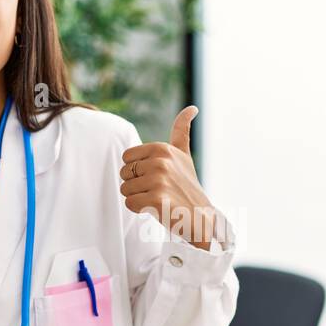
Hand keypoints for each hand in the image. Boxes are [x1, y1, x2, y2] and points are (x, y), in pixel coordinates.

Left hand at [118, 106, 219, 250]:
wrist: (201, 218)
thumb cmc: (187, 187)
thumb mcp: (184, 155)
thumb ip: (182, 131)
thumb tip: (192, 108)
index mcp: (162, 148)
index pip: (127, 158)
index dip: (137, 170)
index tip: (157, 176)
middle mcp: (161, 162)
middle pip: (124, 174)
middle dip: (137, 185)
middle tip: (159, 190)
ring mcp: (159, 181)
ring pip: (125, 189)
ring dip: (138, 198)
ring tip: (159, 199)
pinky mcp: (157, 200)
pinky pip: (130, 203)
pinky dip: (140, 209)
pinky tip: (157, 209)